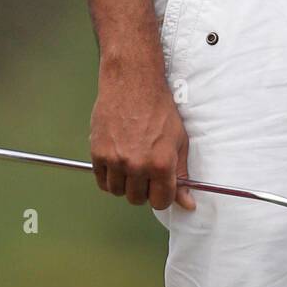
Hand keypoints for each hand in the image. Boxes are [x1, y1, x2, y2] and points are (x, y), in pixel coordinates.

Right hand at [90, 71, 195, 211]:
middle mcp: (138, 165)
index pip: (161, 201)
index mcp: (161, 163)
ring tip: (130, 162)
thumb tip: (188, 203)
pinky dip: (109, 176)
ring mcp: (116, 160)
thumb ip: (182, 173)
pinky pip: (101, 181)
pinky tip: (117, 160)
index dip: (162, 195)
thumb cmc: (158, 108)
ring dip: (124, 183)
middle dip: (143, 188)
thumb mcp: (179, 140)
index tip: (160, 187)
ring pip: (118, 192)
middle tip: (145, 170)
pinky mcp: (98, 153)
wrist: (133, 83)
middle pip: (137, 199)